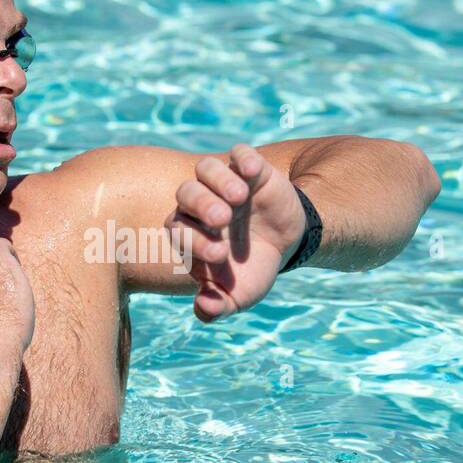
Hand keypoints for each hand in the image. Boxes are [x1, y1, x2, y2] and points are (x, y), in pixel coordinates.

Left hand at [163, 144, 304, 321]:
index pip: (177, 228)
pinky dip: (244, 158)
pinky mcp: (250, 170)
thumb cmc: (251, 269)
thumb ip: (217, 307)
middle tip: (223, 219)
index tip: (220, 255)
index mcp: (190, 232)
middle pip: (185, 193)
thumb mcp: (238, 295)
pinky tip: (253, 172)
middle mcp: (201, 204)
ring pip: (205, 168)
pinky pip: (240, 153)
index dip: (193, 239)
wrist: (285, 247)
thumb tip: (203, 309)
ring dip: (218, 179)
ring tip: (239, 197)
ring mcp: (224, 184)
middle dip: (201, 204)